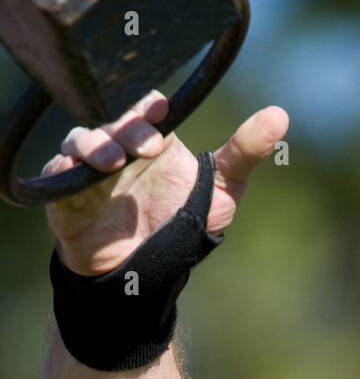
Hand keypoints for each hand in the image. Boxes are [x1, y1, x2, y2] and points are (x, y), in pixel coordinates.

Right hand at [42, 90, 288, 275]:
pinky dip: (67, 170)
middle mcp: (119, 144)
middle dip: (127, 126)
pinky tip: (84, 174)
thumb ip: (246, 153)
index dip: (149, 104)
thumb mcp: (223, 190)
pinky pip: (59, 173)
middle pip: (112, 117)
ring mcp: (90, 167)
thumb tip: (281, 115)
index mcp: (153, 135)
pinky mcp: (67, 193)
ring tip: (115, 162)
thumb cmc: (183, 223)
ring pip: (80, 138)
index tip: (162, 112)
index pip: (145, 104)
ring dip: (95, 144)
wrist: (148, 273)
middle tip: (149, 145)